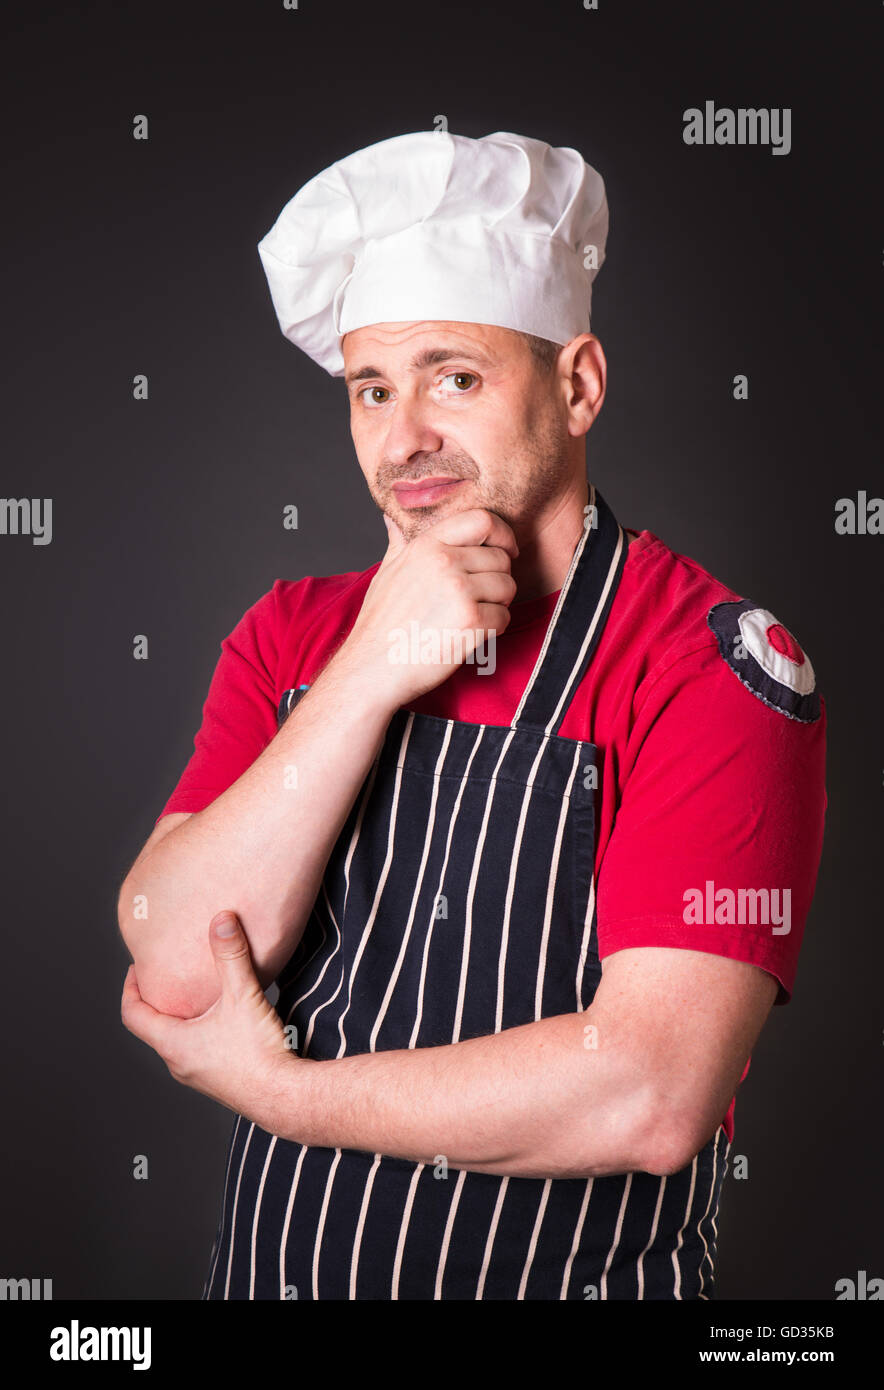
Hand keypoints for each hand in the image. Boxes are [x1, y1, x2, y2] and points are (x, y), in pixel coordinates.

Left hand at [120, 911, 299, 1127]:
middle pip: (153, 1029)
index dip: (130, 988)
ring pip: (176, 1043)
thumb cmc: (258, 1054)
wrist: (284, 1097)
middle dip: (156, 1000)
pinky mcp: (218, 1083)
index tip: (136, 968)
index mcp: (173, 1044)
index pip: (133, 1015)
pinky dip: (198, 1033)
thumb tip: (222, 920)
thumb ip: (231, 956)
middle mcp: (179, 1064)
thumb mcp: (242, 997)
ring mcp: (197, 1077)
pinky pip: (197, 1054)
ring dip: (179, 1019)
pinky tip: (222, 1021)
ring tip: (193, 995)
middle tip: (164, 976)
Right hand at [341, 507, 518, 704]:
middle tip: (482, 598)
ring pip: (507, 587)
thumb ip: (400, 542)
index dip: (503, 534)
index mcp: (426, 546)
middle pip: (501, 559)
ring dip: (498, 604)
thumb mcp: (386, 572)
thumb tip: (395, 519)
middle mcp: (444, 563)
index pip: (482, 520)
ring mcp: (459, 592)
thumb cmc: (379, 624)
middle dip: (499, 579)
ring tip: (473, 617)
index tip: (506, 550)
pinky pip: (504, 617)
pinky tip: (471, 635)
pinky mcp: (471, 622)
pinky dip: (494, 628)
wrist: (372, 668)